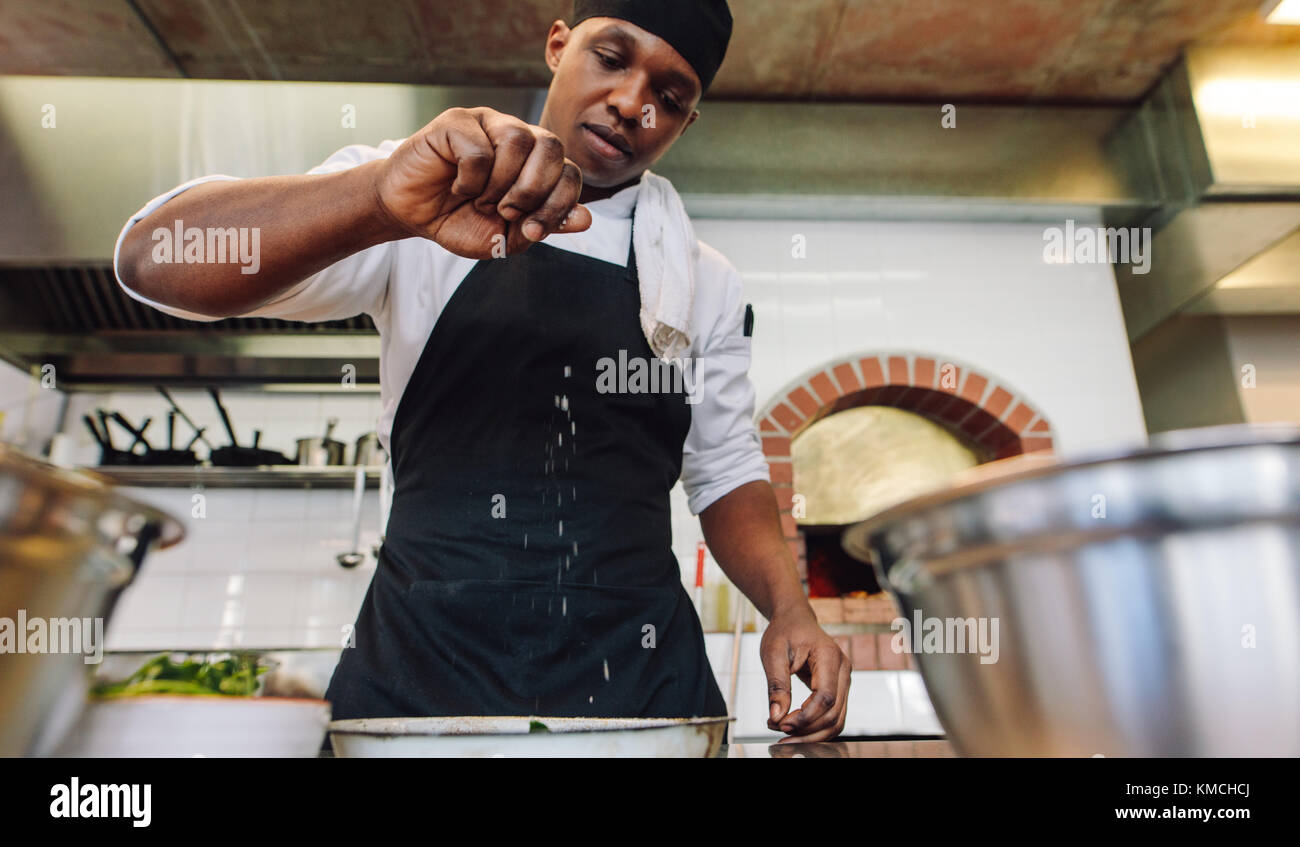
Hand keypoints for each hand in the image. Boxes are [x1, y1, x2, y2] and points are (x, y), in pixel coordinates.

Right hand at [372, 106, 592, 258]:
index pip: (570, 173)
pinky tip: (459, 187)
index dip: (559, 205)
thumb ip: (543, 226)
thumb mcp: (505, 236)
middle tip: (507, 211)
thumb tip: (586, 219)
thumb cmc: (459, 220)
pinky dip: (471, 179)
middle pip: (552, 146)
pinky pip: (479, 148)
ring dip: (501, 183)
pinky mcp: (456, 121)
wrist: (411, 214)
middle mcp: (517, 137)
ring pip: (518, 140)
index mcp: (536, 164)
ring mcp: (488, 123)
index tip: (531, 232)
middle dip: (534, 189)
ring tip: (481, 200)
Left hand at [760, 602, 850, 742]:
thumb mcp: (772, 653)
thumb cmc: (784, 632)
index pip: (825, 696)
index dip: (806, 716)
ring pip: (837, 719)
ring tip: (786, 734)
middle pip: (834, 712)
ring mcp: (844, 679)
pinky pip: (834, 715)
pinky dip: (817, 727)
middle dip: (806, 728)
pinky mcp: (839, 688)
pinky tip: (797, 729)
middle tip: (778, 730)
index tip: (782, 724)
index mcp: (828, 655)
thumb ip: (776, 685)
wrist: (795, 620)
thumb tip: (777, 716)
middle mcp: (843, 668)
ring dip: (812, 733)